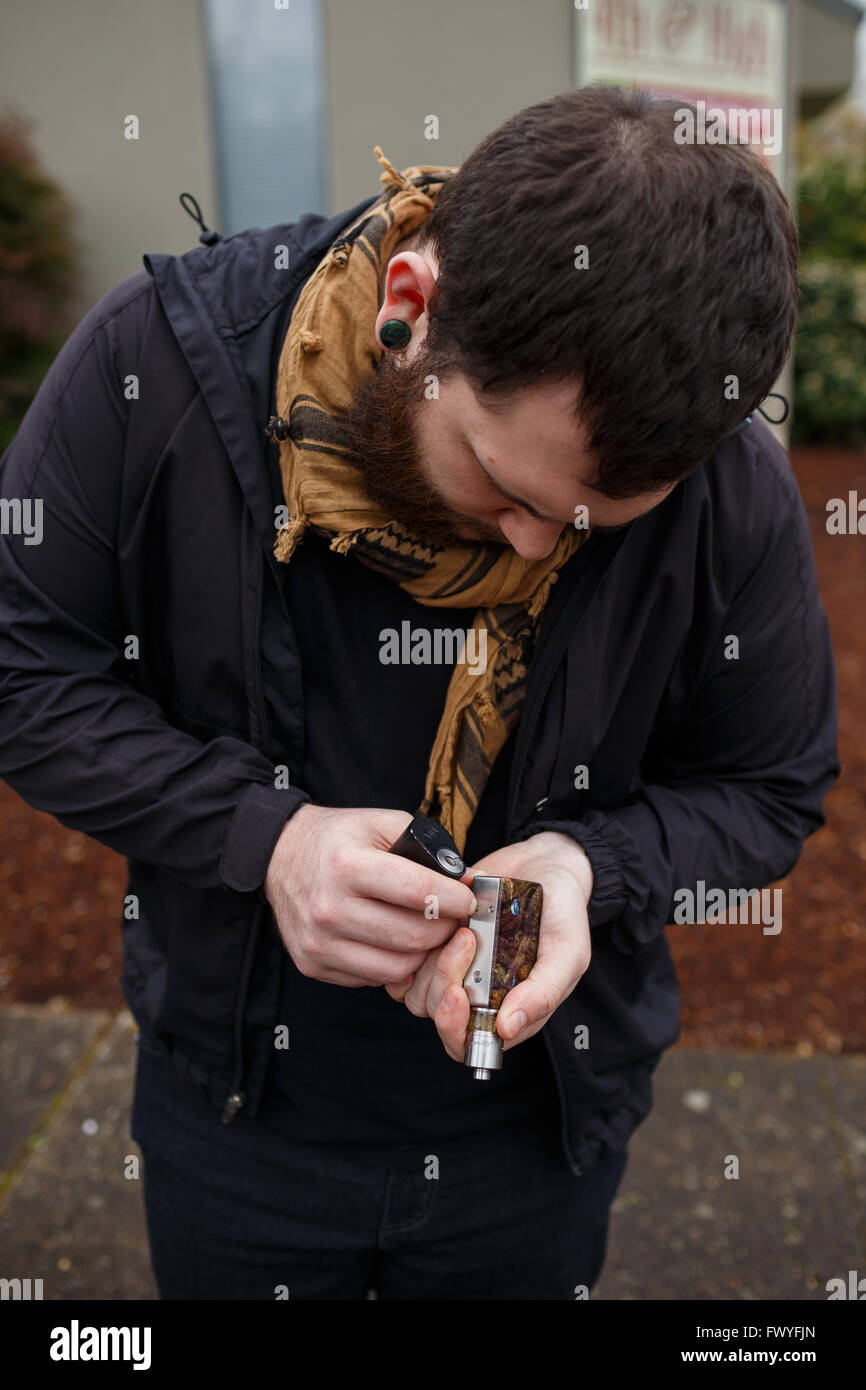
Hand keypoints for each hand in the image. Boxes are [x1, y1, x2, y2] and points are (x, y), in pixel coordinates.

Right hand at [264, 805, 477, 986]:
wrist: (279, 856)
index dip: (454, 899)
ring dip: (422, 953)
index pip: (416, 892)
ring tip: (426, 932)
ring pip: (397, 968)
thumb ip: (429, 848)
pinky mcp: (313, 964)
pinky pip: (371, 979)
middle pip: (411, 937)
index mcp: (347, 864)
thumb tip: (471, 881)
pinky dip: (392, 965)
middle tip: (453, 918)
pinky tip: (392, 941)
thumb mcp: (383, 824)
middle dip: (445, 929)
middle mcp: (328, 907)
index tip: (470, 899)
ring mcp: (318, 941)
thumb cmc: (338, 839)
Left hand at [386, 831, 592, 1062]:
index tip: (460, 993)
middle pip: (436, 1015)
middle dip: (443, 983)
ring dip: (434, 959)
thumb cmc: (563, 913)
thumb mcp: (568, 951)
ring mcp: (453, 970)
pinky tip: (442, 918)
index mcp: (507, 1010)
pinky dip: (416, 943)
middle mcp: (476, 997)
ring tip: (463, 924)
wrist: (545, 864)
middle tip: (466, 939)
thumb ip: (544, 992)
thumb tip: (507, 1030)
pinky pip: (407, 959)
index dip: (455, 1027)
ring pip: (418, 989)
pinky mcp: (435, 944)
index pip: (466, 1042)